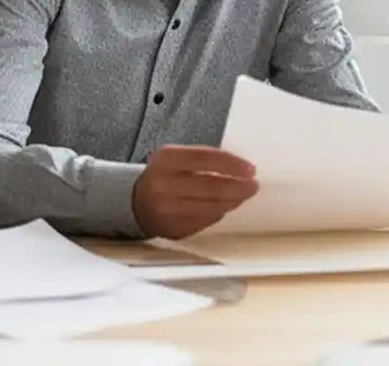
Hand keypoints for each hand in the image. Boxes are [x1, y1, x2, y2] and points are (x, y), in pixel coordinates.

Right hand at [132, 145, 258, 238]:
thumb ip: (206, 159)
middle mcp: (162, 184)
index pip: (205, 158)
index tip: (251, 169)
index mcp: (166, 159)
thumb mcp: (179, 158)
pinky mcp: (170, 229)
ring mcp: (165, 210)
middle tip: (253, 186)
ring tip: (241, 196)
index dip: (232, 164)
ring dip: (231, 202)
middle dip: (238, 187)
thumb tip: (242, 168)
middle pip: (210, 186)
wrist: (135, 201)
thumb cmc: (167, 175)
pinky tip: (223, 207)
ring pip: (210, 207)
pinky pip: (203, 222)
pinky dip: (217, 213)